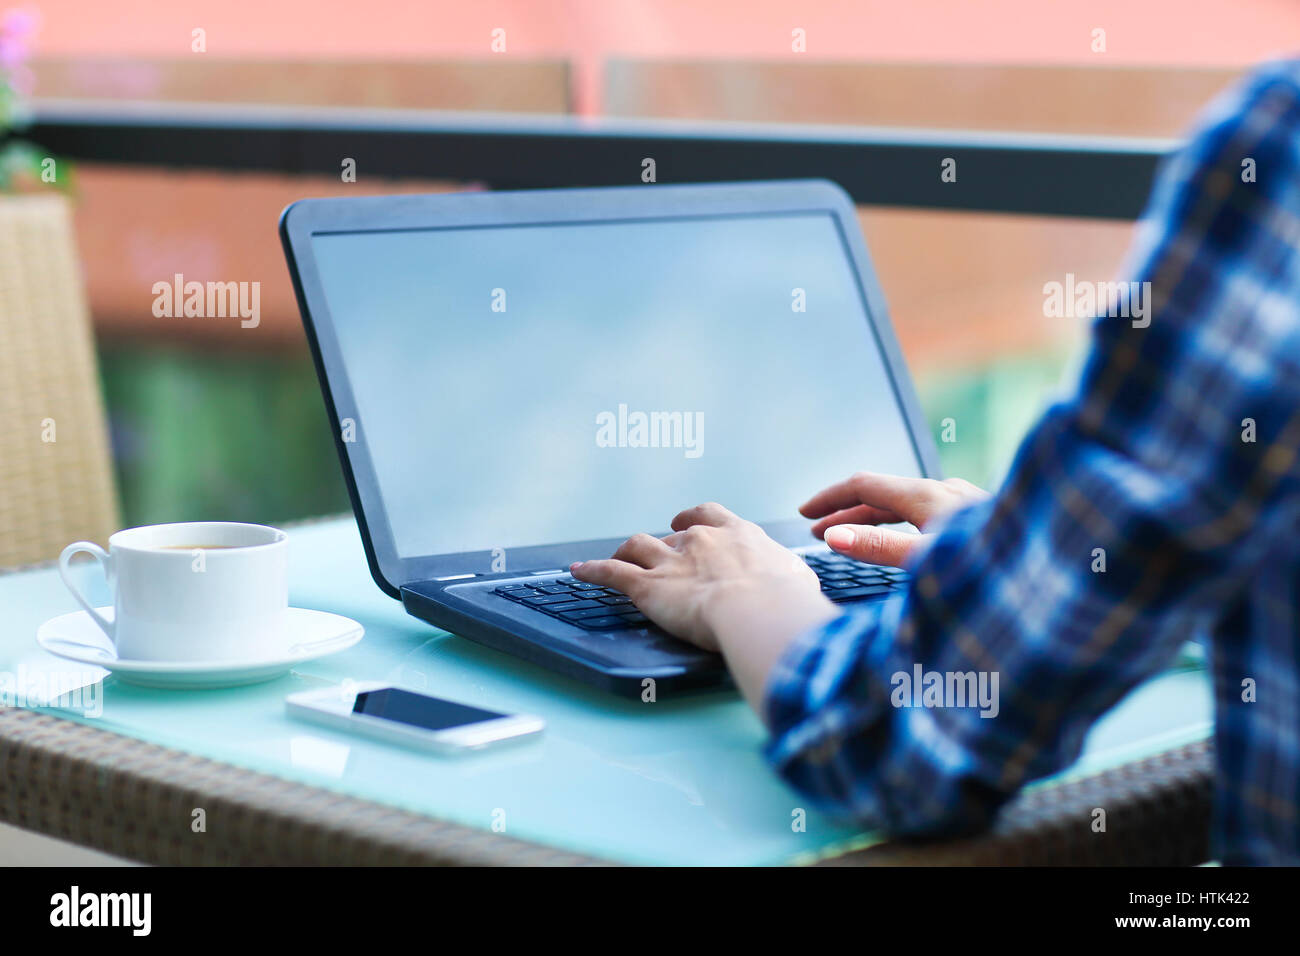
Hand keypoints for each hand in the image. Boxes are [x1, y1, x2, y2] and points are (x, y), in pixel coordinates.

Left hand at [571, 502, 831, 653]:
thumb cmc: (786, 599)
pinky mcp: (647, 586)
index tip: (687, 523)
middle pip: (671, 536)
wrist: (758, 607)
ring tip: (618, 558)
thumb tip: (794, 587)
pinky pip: (611, 573)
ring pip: (637, 547)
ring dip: (627, 552)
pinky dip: (592, 572)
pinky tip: (577, 572)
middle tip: (659, 557)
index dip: (693, 520)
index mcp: (736, 534)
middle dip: (664, 545)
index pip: (708, 516)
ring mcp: (670, 561)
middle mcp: (699, 540)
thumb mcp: (796, 579)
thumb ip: (786, 577)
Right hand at [800, 472, 988, 566]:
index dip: (829, 499)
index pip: (863, 485)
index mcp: (927, 495)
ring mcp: (966, 503)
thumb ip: (879, 548)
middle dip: (847, 513)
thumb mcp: (927, 560)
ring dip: (875, 520)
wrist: (1062, 565)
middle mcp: (947, 492)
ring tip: (856, 539)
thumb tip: (835, 537)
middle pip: (884, 495)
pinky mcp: (982, 519)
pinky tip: (908, 542)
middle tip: (821, 532)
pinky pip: (929, 513)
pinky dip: (902, 525)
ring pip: (908, 504)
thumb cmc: (997, 568)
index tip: (804, 515)